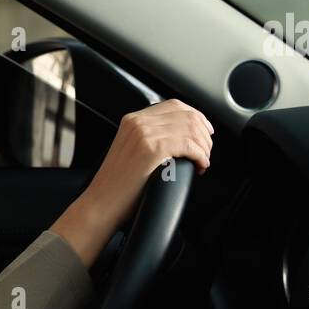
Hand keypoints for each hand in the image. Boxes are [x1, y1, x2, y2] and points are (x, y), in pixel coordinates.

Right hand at [80, 99, 213, 234]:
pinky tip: (200, 166)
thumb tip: (178, 139)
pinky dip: (201, 156)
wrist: (101, 203)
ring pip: (191, 129)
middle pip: (186, 115)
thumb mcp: (130, 152)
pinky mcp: (151, 149)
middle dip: (204, 133)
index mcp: (132, 120)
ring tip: (203, 161)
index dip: (196, 116)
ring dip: (204, 146)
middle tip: (206, 151)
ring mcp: (144, 134)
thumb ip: (149, 139)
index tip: (205, 132)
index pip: (174, 105)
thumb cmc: (117, 186)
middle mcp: (138, 122)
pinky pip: (189, 145)